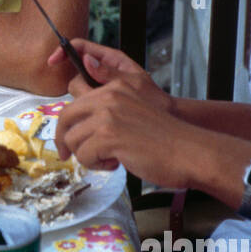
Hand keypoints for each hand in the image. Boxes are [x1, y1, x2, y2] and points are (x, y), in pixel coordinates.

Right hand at [47, 40, 172, 113]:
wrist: (163, 118)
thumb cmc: (153, 99)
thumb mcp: (134, 83)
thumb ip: (110, 73)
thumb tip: (87, 60)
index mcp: (111, 60)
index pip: (80, 47)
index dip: (64, 51)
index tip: (53, 61)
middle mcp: (102, 72)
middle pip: (75, 75)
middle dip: (79, 89)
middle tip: (93, 101)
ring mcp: (100, 88)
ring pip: (78, 93)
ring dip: (84, 105)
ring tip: (102, 115)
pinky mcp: (99, 103)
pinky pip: (84, 106)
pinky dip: (87, 114)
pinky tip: (99, 122)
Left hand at [53, 41, 187, 186]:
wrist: (188, 150)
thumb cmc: (164, 136)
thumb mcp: (134, 108)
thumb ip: (107, 106)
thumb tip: (78, 114)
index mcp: (114, 86)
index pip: (73, 93)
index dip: (67, 117)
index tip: (66, 133)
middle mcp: (108, 96)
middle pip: (65, 117)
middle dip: (62, 139)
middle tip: (66, 154)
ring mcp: (107, 116)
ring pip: (73, 140)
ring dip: (86, 155)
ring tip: (107, 159)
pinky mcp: (109, 137)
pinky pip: (84, 156)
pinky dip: (96, 165)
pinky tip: (115, 163)